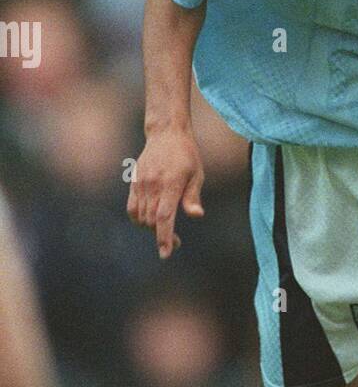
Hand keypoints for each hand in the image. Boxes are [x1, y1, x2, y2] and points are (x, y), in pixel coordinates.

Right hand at [126, 128, 204, 259]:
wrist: (166, 133)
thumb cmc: (186, 155)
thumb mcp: (197, 174)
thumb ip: (193, 196)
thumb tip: (196, 215)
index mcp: (170, 184)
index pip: (164, 217)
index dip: (164, 238)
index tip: (166, 253)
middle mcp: (152, 185)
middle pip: (151, 221)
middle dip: (162, 236)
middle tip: (176, 241)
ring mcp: (141, 184)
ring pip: (140, 217)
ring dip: (151, 229)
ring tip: (164, 229)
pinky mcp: (134, 183)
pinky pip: (132, 208)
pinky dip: (139, 219)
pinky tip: (150, 220)